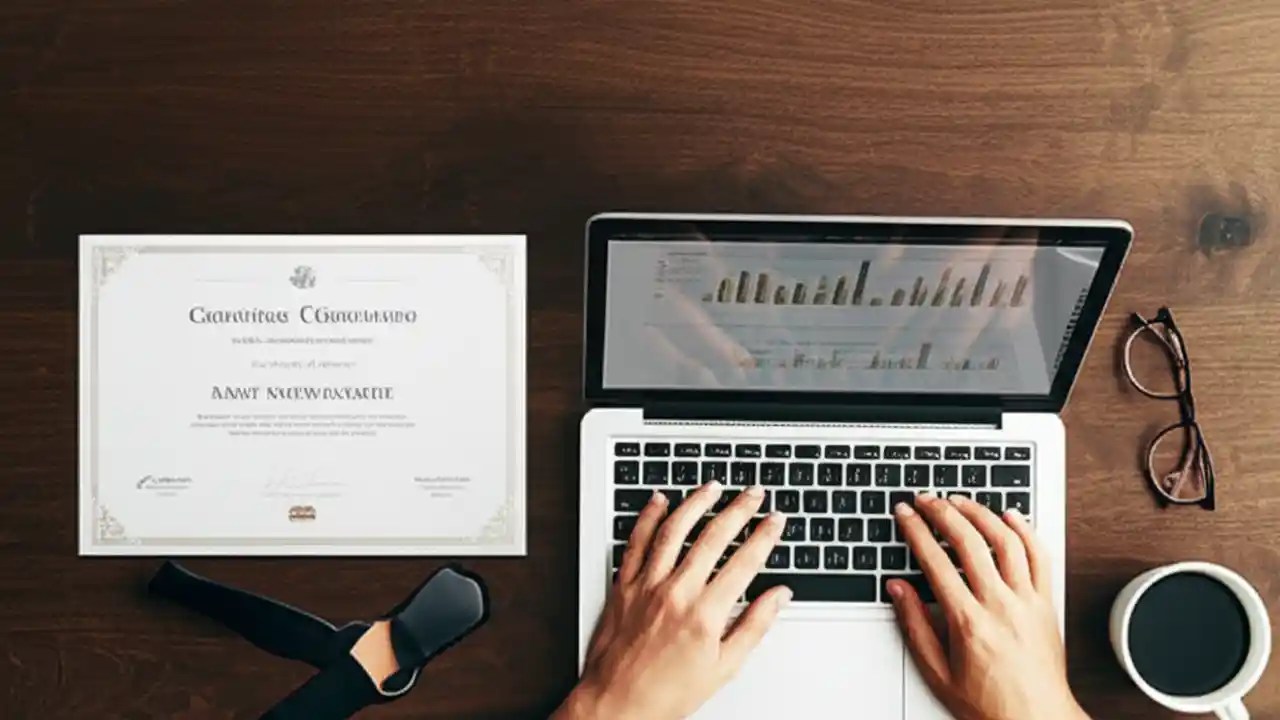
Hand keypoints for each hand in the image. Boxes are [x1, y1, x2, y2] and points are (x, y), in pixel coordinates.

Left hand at [555, 482, 789, 719]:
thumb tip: (778, 597)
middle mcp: (676, 592)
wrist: (617, 704)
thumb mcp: (724, 667)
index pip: (744, 562)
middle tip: (753, 494)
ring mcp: (647, 585)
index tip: (775, 520)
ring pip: (674, 530)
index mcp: (706, 614)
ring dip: (696, 503)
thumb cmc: (667, 694)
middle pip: (713, 537)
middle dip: (738, 510)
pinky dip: (647, 517)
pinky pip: (636, 542)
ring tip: (713, 487)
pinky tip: (659, 501)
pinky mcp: (624, 586)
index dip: (764, 536)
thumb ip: (754, 626)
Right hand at [887, 494, 1088, 719]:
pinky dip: (1026, 531)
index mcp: (969, 623)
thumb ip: (915, 626)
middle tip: (927, 499)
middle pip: (969, 541)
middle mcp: (1001, 606)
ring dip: (981, 513)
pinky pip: (1040, 556)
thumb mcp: (938, 673)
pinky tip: (1011, 517)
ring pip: (1006, 541)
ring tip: (960, 500)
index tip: (905, 515)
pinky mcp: (1047, 603)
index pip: (935, 561)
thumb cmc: (990, 705)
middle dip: (943, 511)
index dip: (916, 531)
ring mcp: (1028, 602)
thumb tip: (898, 589)